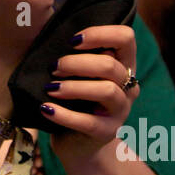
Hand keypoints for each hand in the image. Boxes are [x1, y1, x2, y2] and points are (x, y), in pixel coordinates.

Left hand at [45, 25, 139, 159]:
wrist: (79, 144)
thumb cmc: (75, 99)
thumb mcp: (80, 74)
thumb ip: (77, 54)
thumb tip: (53, 31)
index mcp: (123, 64)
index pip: (126, 37)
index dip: (99, 34)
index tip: (72, 41)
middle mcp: (128, 86)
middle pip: (110, 66)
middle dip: (77, 63)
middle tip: (54, 68)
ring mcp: (121, 111)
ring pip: (106, 91)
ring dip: (74, 87)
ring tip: (50, 88)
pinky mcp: (107, 132)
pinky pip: (88, 122)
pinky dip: (63, 114)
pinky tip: (46, 109)